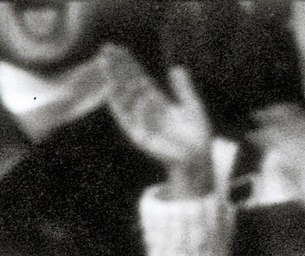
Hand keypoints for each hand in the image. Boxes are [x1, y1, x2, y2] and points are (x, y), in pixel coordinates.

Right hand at [102, 44, 212, 195]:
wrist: (197, 157)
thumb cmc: (196, 134)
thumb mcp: (191, 105)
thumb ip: (183, 87)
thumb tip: (177, 68)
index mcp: (156, 102)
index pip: (139, 79)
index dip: (129, 64)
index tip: (119, 49)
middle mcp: (145, 111)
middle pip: (128, 85)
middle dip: (117, 68)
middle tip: (106, 51)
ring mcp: (140, 123)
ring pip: (125, 100)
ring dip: (115, 83)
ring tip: (106, 67)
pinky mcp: (141, 138)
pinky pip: (133, 120)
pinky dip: (134, 108)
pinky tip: (131, 94)